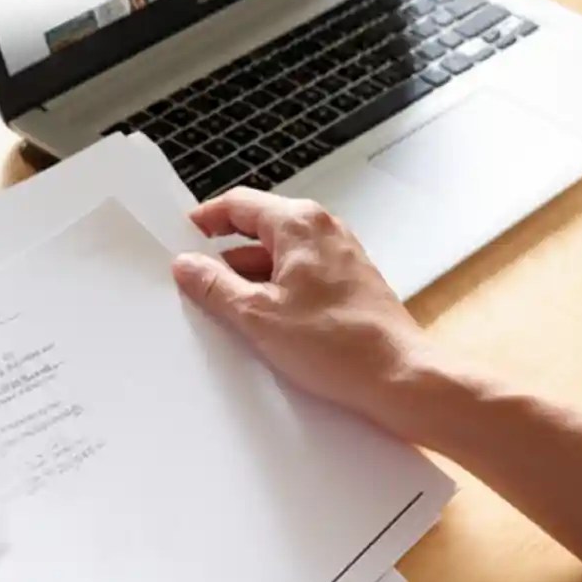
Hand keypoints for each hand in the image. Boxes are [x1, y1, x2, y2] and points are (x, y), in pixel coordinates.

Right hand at [171, 188, 467, 442]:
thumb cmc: (339, 345)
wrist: (400, 377)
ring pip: (277, 258)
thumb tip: (188, 266)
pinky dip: (274, 294)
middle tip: (194, 283)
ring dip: (248, 281)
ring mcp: (338, 258)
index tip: (181, 240)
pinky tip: (261, 326)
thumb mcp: (257, 315)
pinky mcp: (346, 286)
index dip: (204, 221)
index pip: (239, 204)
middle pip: (257, 230)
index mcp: (299, 224)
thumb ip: (215, 285)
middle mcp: (323, 231)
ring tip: (224, 313)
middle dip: (224, 257)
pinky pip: (298, 279)